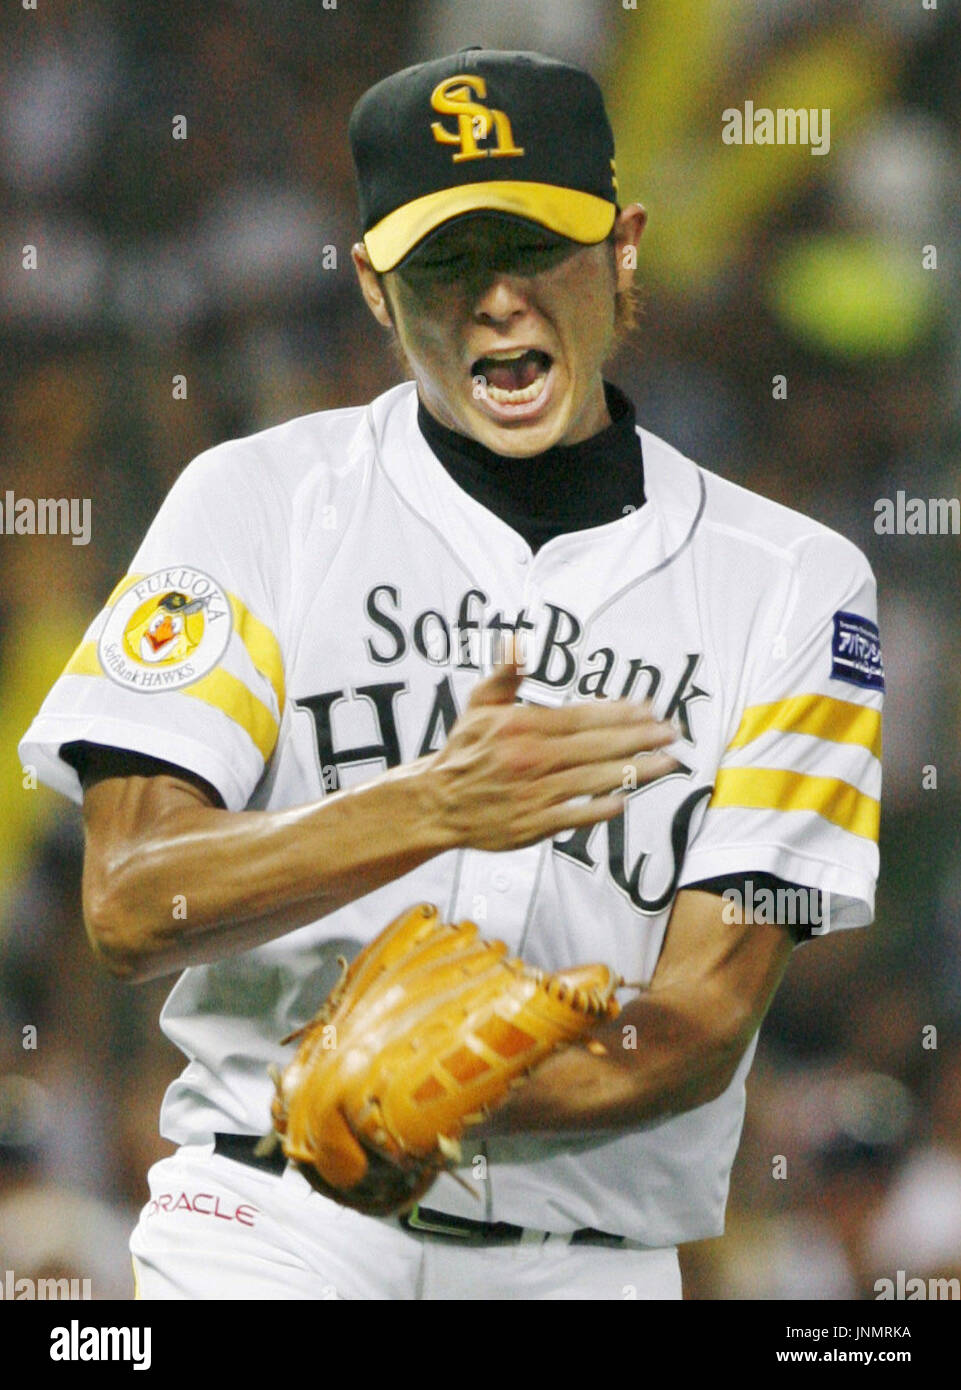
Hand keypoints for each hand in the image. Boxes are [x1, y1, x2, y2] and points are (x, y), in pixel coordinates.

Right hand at [418, 654, 678, 851]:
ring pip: (594, 780)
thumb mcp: (479, 704)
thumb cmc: (464, 751)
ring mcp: (534, 794)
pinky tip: (624, 799)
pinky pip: (574, 815)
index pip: (582, 717)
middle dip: (639, 739)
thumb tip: (519, 642)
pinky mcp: (533, 825)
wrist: (436, 803)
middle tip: (670, 734)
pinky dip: (600, 808)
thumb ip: (505, 674)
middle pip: (596, 747)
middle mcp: (532, 759)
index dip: (619, 713)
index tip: (648, 709)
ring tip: (665, 763)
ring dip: (634, 771)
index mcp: (522, 727)